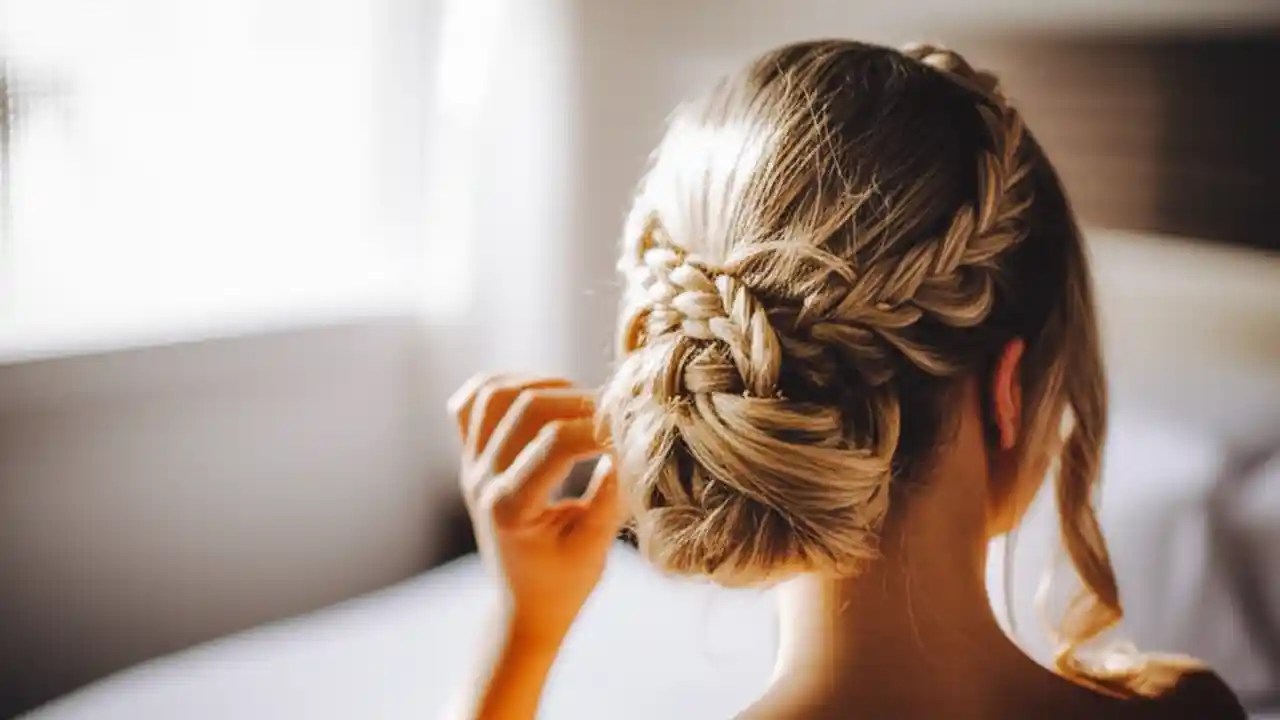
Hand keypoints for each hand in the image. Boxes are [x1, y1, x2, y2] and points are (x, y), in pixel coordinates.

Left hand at [448, 374, 624, 642]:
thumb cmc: (565, 584)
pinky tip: (537, 394)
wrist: (525, 604)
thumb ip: (609, 496)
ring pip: (494, 394)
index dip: (599, 428)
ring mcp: (470, 466)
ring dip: (542, 385)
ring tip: (578, 402)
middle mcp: (482, 481)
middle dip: (577, 401)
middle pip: (526, 406)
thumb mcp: (594, 548)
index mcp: (511, 508)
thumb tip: (627, 442)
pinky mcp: (470, 457)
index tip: (630, 433)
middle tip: (611, 415)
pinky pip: (469, 403)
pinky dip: (502, 386)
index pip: (556, 442)